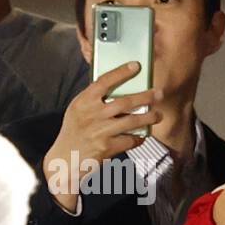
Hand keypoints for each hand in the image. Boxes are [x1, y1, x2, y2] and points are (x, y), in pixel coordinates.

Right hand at [42, 62, 162, 212]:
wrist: (65, 159)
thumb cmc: (74, 132)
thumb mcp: (77, 111)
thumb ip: (93, 100)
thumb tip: (118, 88)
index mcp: (83, 102)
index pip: (104, 82)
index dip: (121, 72)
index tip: (136, 66)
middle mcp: (91, 115)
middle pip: (124, 102)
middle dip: (146, 97)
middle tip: (159, 94)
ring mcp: (100, 132)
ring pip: (132, 121)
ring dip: (149, 117)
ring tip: (158, 115)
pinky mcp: (107, 148)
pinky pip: (130, 140)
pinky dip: (139, 137)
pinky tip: (142, 135)